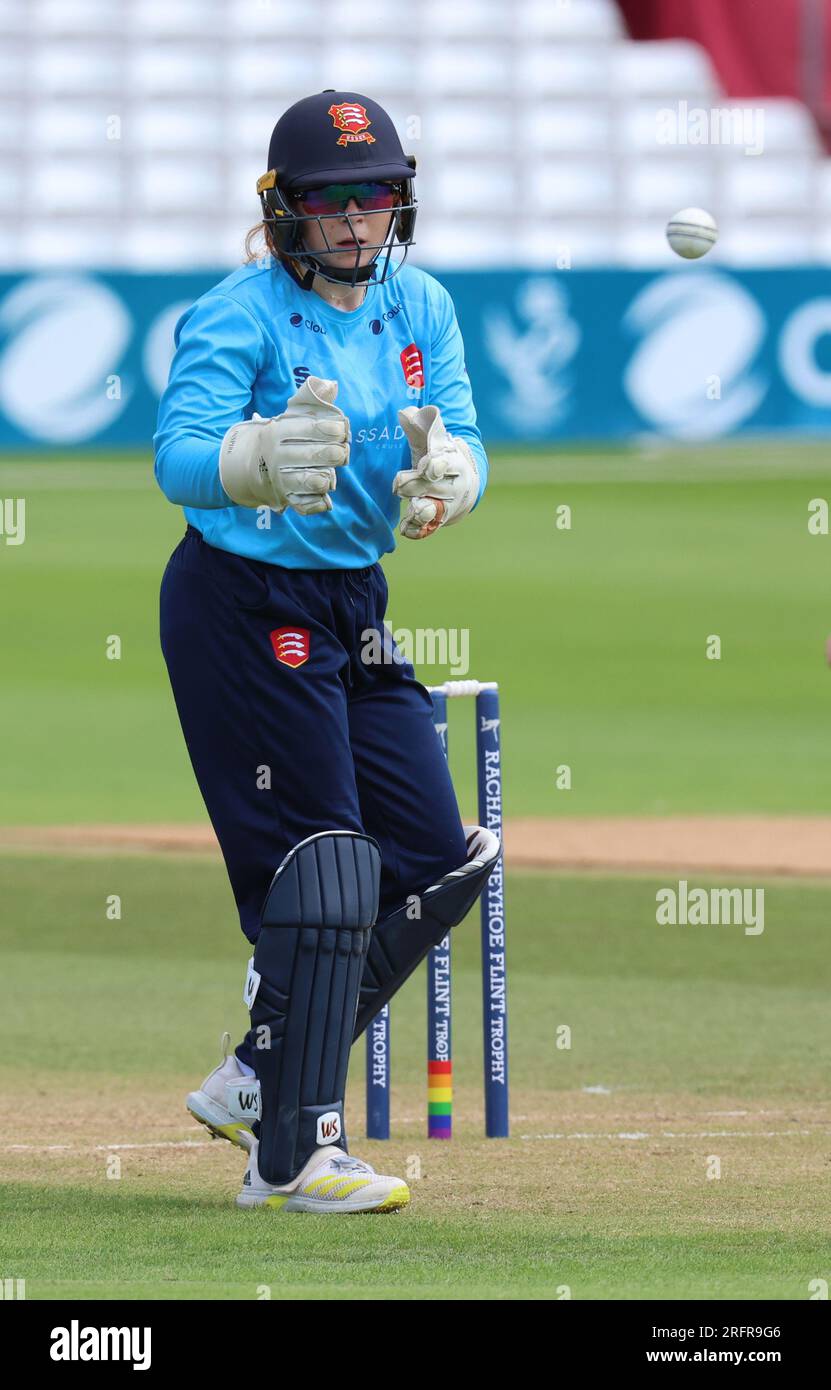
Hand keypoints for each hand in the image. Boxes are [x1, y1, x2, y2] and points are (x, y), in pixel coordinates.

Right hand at [219, 377, 349, 513]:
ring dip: (320, 479)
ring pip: (302, 481)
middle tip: (342, 452)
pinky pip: (301, 504)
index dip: (327, 428)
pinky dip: (314, 504)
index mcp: (276, 432)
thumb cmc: (278, 438)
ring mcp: (279, 479)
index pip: (305, 428)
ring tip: (330, 476)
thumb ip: (311, 401)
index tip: (342, 429)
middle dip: (329, 453)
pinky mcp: (285, 498)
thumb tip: (332, 384)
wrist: (247, 466)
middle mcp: (275, 456)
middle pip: (306, 455)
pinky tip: (325, 500)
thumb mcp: (289, 417)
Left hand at [393, 405, 479, 539]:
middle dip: (416, 485)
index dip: (436, 465)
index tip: (426, 466)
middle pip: (434, 487)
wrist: (463, 483)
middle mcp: (452, 486)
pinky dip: (417, 529)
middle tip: (398, 484)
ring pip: (435, 511)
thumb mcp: (431, 439)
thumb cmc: (439, 456)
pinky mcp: (437, 521)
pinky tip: (406, 528)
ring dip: (423, 511)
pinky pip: (427, 529)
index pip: (446, 464)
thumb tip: (405, 412)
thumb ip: (419, 425)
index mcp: (452, 462)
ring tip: (413, 509)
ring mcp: (446, 505)